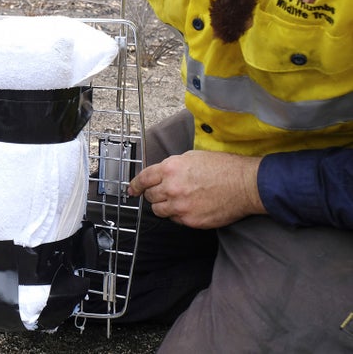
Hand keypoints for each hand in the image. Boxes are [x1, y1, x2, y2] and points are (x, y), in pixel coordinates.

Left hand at [127, 150, 265, 228]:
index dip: (135, 185)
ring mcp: (181, 206)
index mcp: (170, 169)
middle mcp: (172, 188)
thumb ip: (172, 167)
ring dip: (164, 206)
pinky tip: (190, 208)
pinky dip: (179, 215)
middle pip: (150, 197)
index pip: (143, 179)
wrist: (245, 184)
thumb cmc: (223, 167)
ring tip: (178, 201)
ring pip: (160, 211)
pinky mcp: (191, 220)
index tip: (132, 190)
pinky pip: (176, 220)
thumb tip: (160, 174)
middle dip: (154, 195)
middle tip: (164, 193)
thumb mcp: (192, 157)